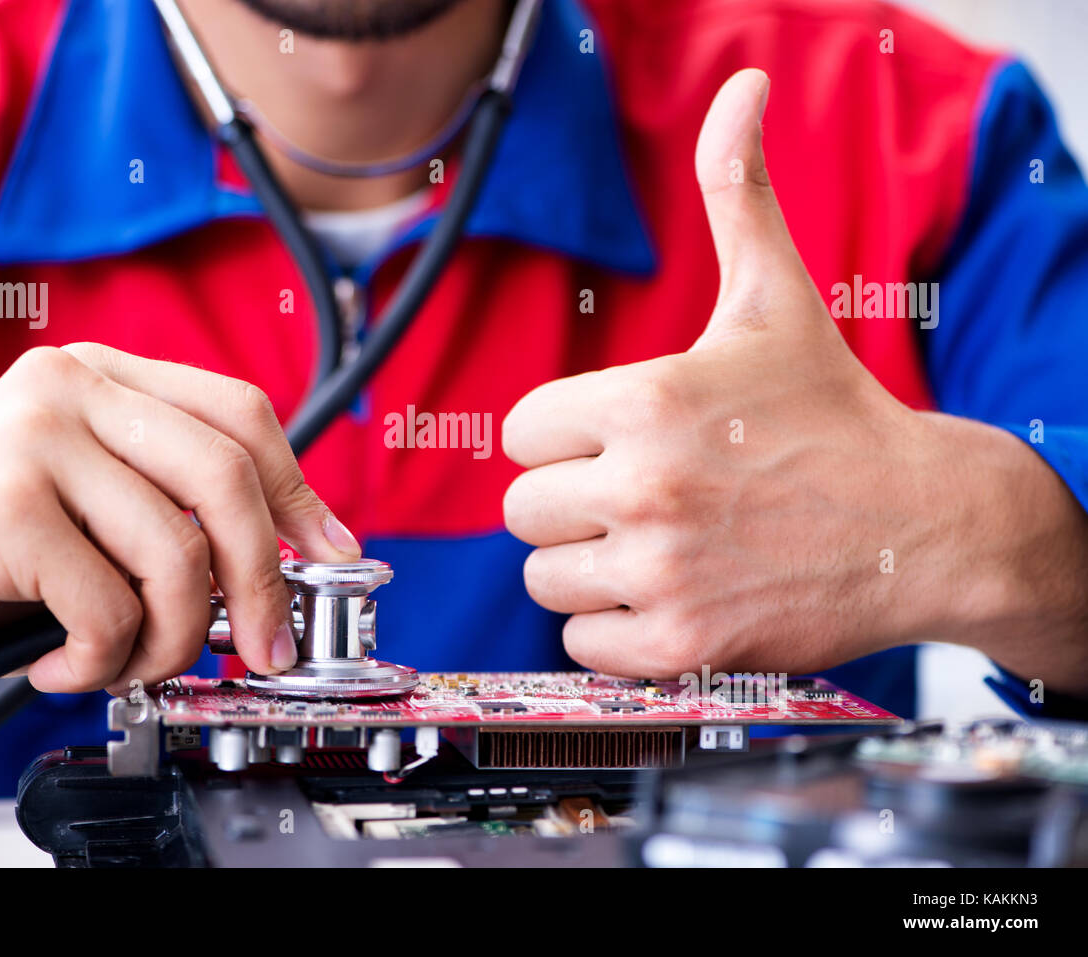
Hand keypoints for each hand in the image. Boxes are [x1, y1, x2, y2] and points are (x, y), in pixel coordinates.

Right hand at [0, 344, 359, 692]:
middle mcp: (65, 386)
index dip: (298, 490)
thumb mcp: (87, 516)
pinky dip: (99, 663)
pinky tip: (55, 665)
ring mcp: (31, 438)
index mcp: (95, 377)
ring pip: (176, 554)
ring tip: (120, 666)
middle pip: (226, 477)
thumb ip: (171, 509)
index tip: (332, 553)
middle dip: (261, 580)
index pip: (237, 415)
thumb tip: (294, 552)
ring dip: (166, 641)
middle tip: (262, 647)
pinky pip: (111, 606)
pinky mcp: (1, 505)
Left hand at [502, 70, 1087, 685]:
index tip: (613, 440)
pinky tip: (668, 593)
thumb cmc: (833, 412)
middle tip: (636, 496)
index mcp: (645, 399)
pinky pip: (582, 643)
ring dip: (589, 568)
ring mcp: (664, 569)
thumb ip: (736, 195)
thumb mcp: (775, 297)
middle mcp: (645, 485)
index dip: (564, 438)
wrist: (925, 522)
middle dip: (571, 504)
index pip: (522, 432)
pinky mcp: (683, 641)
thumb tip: (740, 91)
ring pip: (546, 578)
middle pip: (523, 509)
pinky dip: (614, 629)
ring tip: (657, 544)